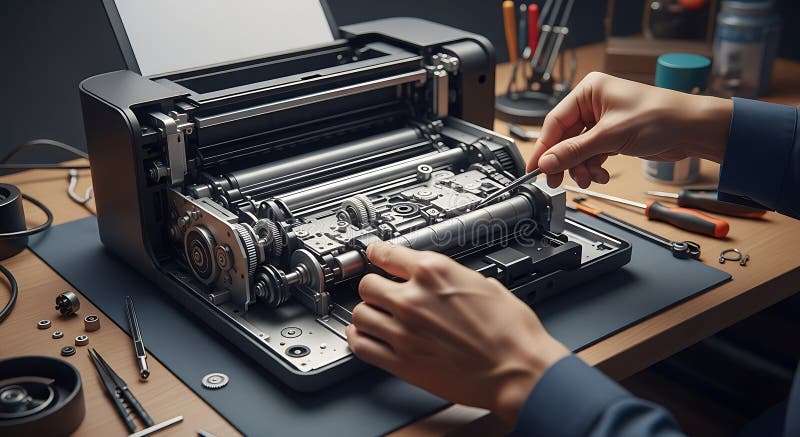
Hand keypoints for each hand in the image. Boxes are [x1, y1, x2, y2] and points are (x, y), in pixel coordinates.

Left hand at [346, 242, 569, 427]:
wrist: (518, 370)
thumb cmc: (512, 332)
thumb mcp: (485, 283)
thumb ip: (453, 276)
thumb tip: (442, 275)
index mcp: (434, 273)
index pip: (387, 254)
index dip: (377, 253)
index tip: (373, 254)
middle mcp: (413, 299)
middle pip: (368, 284)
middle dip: (374, 286)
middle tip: (381, 291)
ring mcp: (403, 332)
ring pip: (360, 314)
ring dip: (366, 312)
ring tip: (374, 315)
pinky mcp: (401, 362)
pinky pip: (362, 346)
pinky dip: (358, 339)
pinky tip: (365, 336)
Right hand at [528, 72, 732, 187]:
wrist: (694, 130)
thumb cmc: (661, 117)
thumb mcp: (610, 136)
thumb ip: (574, 151)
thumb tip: (547, 162)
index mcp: (589, 91)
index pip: (555, 122)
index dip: (544, 147)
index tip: (535, 168)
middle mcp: (593, 104)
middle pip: (565, 138)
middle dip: (564, 161)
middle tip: (555, 180)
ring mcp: (603, 121)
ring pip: (578, 150)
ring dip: (581, 167)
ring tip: (589, 179)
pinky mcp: (613, 137)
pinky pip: (592, 155)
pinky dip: (594, 167)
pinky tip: (602, 175)